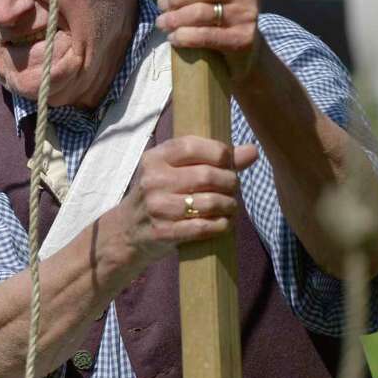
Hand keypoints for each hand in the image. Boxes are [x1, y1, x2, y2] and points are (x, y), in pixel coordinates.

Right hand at [117, 135, 258, 261]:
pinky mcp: (163, 232)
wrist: (126, 231)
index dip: (220, 153)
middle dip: (230, 182)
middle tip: (234, 188)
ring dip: (229, 205)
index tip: (231, 163)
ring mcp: (157, 207)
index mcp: (155, 158)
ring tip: (231, 206)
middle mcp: (153, 180)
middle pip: (207, 175)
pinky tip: (224, 223)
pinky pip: (202, 228)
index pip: (193, 146)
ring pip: (209, 202)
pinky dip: (220, 225)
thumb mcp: (175, 170)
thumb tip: (252, 151)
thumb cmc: (159, 194)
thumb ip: (212, 158)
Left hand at [147, 0, 261, 84]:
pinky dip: (185, 36)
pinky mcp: (243, 39)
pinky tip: (173, 37)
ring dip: (175, 17)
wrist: (246, 48)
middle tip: (162, 3)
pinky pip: (206, 36)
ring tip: (163, 22)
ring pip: (202, 12)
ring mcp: (247, 15)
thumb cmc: (220, 11)